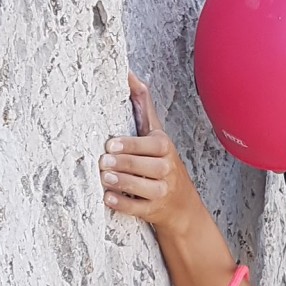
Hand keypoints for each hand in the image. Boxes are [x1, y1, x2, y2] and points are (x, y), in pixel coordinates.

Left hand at [100, 74, 202, 236]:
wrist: (182, 204)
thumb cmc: (162, 161)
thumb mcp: (155, 133)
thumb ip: (142, 105)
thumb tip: (130, 75)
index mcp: (165, 148)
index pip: (151, 145)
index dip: (131, 146)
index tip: (111, 145)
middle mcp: (166, 170)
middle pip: (146, 167)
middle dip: (124, 164)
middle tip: (103, 162)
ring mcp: (161, 192)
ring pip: (143, 188)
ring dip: (122, 183)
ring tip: (105, 178)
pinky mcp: (153, 210)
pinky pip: (137, 208)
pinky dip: (122, 204)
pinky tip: (108, 197)